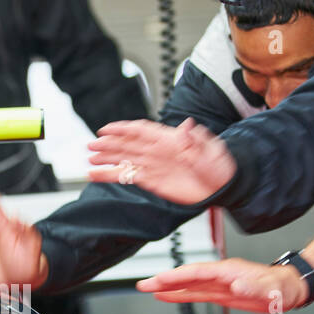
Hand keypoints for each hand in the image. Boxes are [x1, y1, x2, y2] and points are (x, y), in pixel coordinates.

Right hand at [87, 118, 236, 205]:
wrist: (223, 187)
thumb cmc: (220, 166)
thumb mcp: (211, 151)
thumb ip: (195, 141)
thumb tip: (187, 126)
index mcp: (169, 140)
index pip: (140, 131)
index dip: (122, 130)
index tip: (105, 130)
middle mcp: (157, 151)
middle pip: (127, 145)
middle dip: (108, 145)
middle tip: (91, 147)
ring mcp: (154, 166)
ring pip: (125, 160)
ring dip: (107, 160)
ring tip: (90, 161)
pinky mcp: (152, 181)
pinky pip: (128, 177)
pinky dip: (112, 176)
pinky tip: (98, 176)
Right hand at [137, 257, 310, 312]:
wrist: (290, 289)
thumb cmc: (283, 288)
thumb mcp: (272, 291)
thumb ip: (255, 289)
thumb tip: (238, 287)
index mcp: (229, 271)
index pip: (197, 272)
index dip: (177, 276)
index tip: (160, 279)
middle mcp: (221, 275)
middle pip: (187, 276)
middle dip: (165, 280)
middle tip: (143, 284)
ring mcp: (219, 284)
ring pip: (188, 284)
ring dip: (168, 287)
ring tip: (148, 289)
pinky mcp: (221, 293)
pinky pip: (196, 293)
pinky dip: (180, 295)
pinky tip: (167, 297)